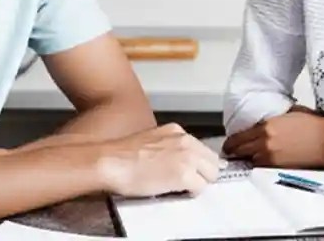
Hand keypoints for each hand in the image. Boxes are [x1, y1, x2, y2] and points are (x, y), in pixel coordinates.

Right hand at [95, 123, 221, 196]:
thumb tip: (174, 160)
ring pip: (211, 174)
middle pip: (213, 160)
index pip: (202, 148)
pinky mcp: (184, 175)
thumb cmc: (121, 155)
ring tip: (184, 188)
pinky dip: (193, 193)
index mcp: (177, 131)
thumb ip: (168, 146)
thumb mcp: (151, 141)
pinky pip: (201, 188)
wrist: (111, 162)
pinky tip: (178, 192)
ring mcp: (187, 157)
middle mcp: (185, 141)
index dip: (199, 163)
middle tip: (192, 183)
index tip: (195, 171)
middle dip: (205, 173)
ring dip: (201, 182)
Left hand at [221, 109, 323, 167]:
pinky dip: (259, 164)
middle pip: (239, 151)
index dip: (230, 142)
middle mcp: (265, 143)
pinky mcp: (280, 167)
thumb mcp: (289, 112)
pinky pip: (262, 167)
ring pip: (250, 161)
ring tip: (246, 158)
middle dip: (233, 152)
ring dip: (246, 159)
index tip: (228, 143)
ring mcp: (271, 157)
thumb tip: (262, 121)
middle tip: (230, 153)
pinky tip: (261, 161)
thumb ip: (272, 118)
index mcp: (266, 127)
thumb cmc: (313, 124)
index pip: (238, 137)